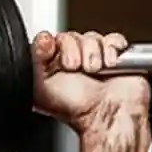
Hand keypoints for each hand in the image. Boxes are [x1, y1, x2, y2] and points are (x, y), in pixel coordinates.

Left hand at [31, 30, 150, 130]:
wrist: (107, 115)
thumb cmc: (76, 109)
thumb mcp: (41, 88)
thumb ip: (34, 62)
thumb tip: (42, 38)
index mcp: (51, 67)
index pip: (48, 40)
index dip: (51, 45)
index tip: (54, 56)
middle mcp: (72, 60)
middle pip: (70, 36)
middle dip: (72, 50)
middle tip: (75, 69)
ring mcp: (95, 57)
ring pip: (91, 36)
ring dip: (92, 53)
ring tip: (93, 71)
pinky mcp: (117, 56)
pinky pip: (114, 39)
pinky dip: (111, 50)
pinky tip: (108, 65)